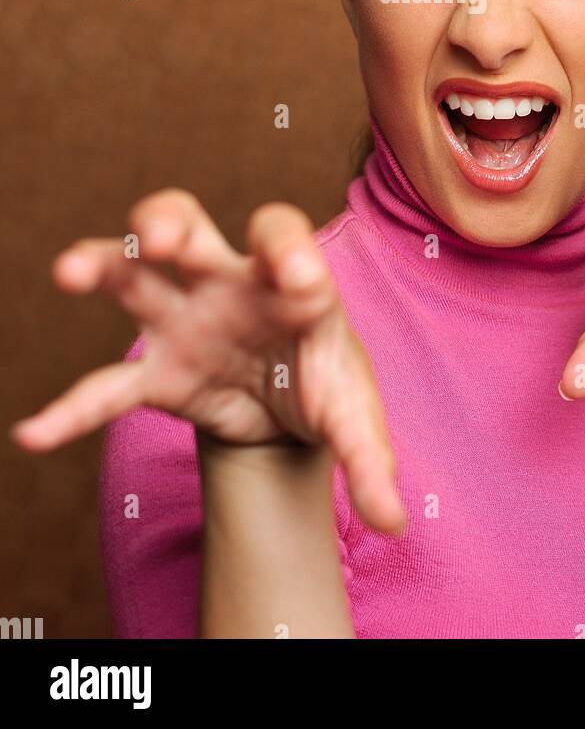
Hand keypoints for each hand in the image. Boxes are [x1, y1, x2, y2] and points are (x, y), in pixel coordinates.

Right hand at [10, 190, 405, 534]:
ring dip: (102, 266)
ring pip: (133, 276)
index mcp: (286, 281)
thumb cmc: (324, 385)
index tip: (298, 274)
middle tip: (160, 235)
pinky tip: (37, 433)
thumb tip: (392, 518)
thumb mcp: (354, 415)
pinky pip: (108, 388)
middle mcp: (227, 285)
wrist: (290, 413)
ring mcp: (184, 321)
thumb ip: (370, 458)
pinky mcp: (158, 373)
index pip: (280, 239)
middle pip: (191, 230)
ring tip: (70, 270)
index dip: (285, 248)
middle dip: (169, 222)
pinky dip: (73, 410)